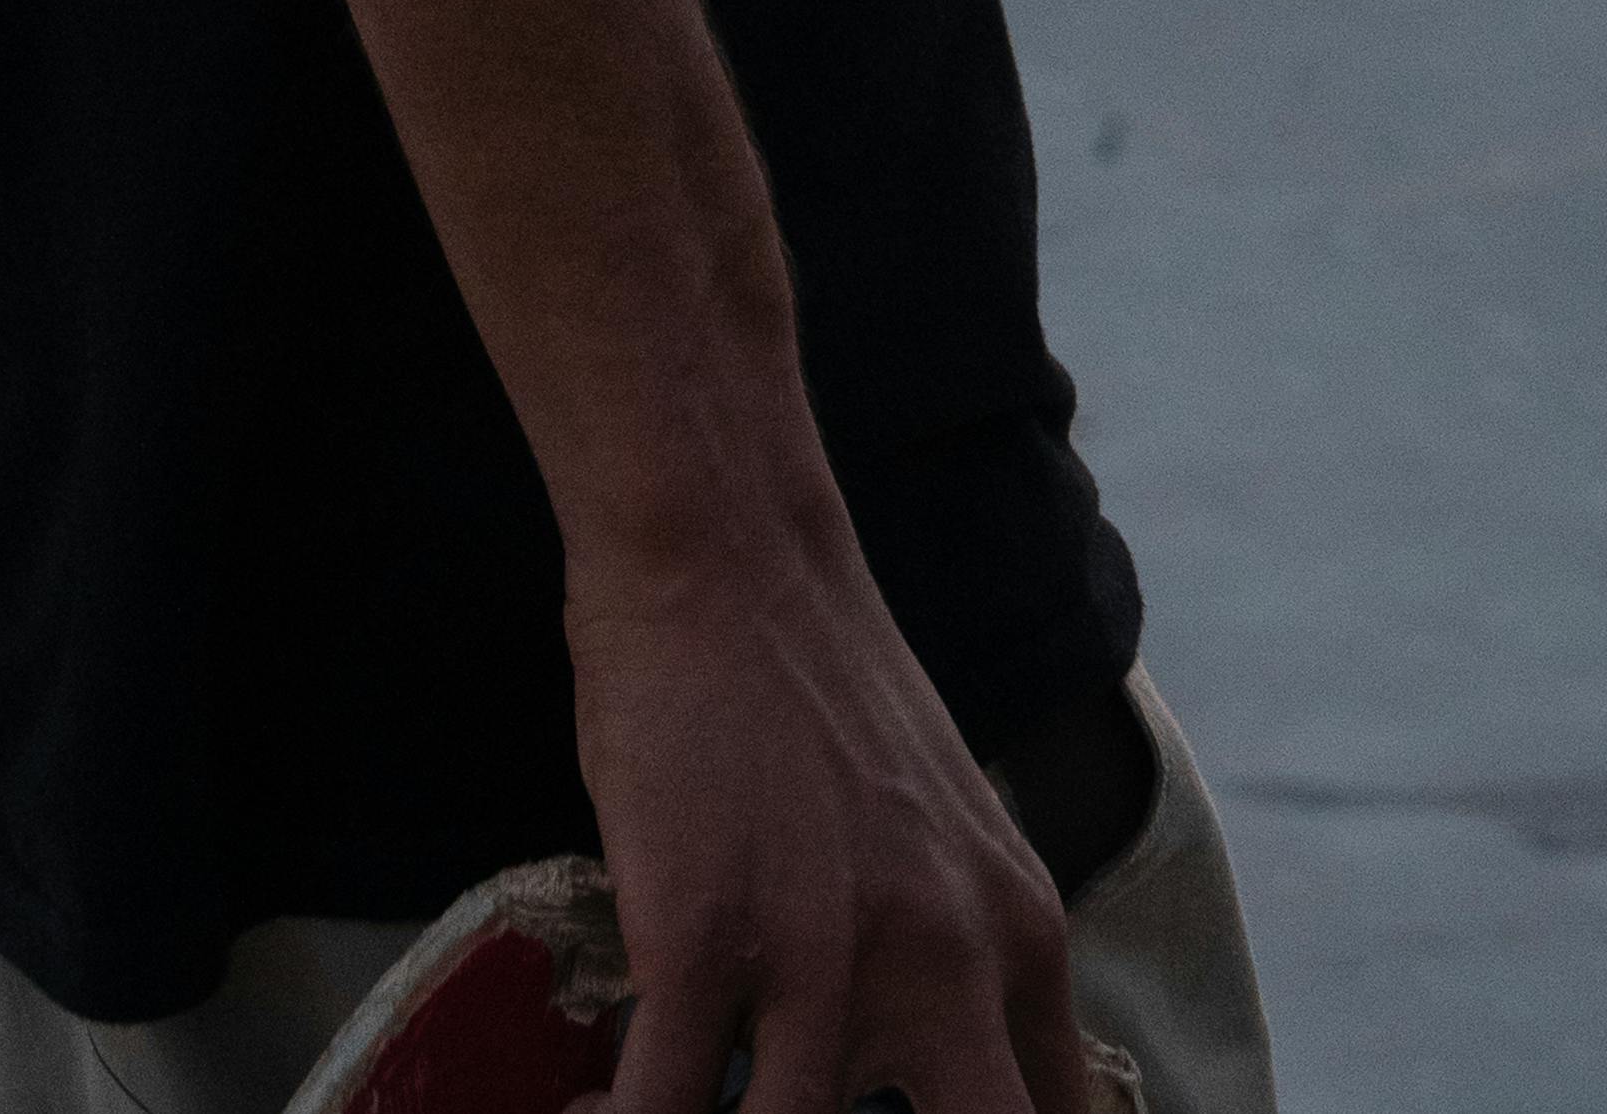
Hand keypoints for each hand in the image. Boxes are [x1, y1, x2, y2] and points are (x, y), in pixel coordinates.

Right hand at [573, 530, 1087, 1113]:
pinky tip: (588, 1109)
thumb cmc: (812, 673)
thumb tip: (911, 1070)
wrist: (723, 548)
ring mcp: (823, 960)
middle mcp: (945, 965)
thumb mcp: (944, 825)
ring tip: (670, 1111)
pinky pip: (661, 1111)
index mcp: (1017, 934)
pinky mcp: (702, 940)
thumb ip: (956, 949)